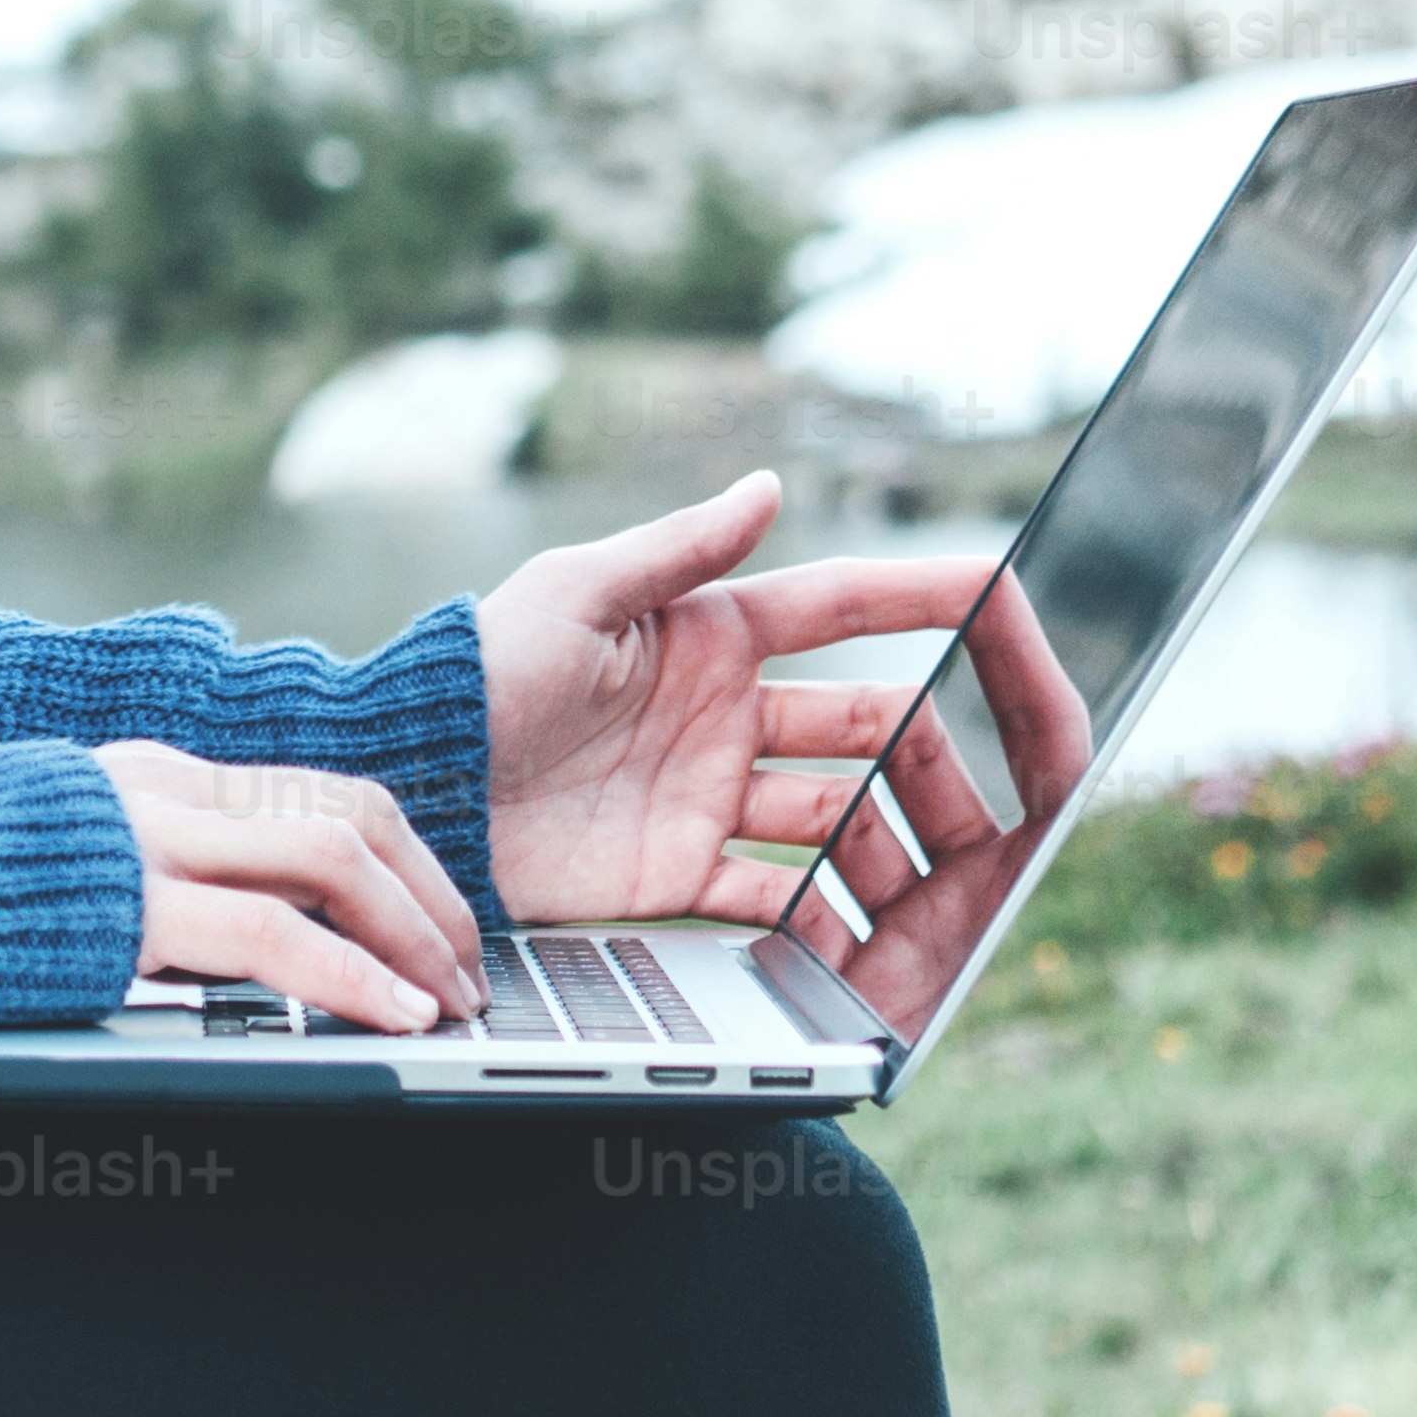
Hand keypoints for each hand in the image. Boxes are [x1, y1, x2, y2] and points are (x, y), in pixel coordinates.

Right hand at [92, 739, 485, 1032]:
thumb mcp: (99, 873)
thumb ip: (183, 889)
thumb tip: (281, 949)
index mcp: (170, 780)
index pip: (330, 802)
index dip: (412, 873)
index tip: (447, 940)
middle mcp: (168, 791)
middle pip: (351, 818)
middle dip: (432, 905)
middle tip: (467, 983)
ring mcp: (149, 837)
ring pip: (329, 857)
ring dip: (411, 935)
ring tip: (447, 1002)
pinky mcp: (130, 903)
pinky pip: (266, 930)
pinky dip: (347, 974)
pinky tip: (393, 1012)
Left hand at [473, 471, 1092, 1039]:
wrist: (408, 786)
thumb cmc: (474, 673)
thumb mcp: (573, 594)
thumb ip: (677, 549)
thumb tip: (767, 486)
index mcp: (711, 634)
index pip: (843, 609)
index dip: (926, 598)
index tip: (1007, 592)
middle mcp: (726, 715)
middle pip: (865, 727)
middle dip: (936, 749)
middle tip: (1001, 784)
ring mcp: (710, 797)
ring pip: (839, 816)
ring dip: (898, 838)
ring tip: (957, 867)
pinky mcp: (680, 872)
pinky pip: (775, 895)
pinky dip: (828, 914)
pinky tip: (880, 930)